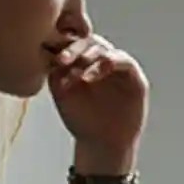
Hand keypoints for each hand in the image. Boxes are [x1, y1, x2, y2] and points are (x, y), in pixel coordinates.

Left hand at [49, 34, 148, 163]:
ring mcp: (118, 67)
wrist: (101, 143)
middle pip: (88, 40)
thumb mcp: (61, 92)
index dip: (61, 44)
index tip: (49, 55)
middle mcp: (101, 60)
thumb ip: (56, 70)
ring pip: (105, 48)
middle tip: (62, 60)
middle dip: (74, 48)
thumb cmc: (81, 119)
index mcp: (82, 61)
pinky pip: (124, 61)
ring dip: (90, 55)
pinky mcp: (134, 77)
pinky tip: (91, 76)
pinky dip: (109, 62)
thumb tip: (49, 49)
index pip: (73, 41)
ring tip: (78, 73)